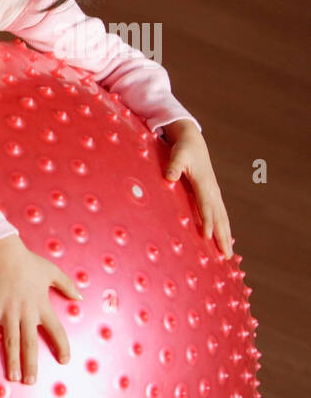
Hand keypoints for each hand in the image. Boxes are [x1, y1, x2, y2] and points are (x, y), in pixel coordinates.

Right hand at [0, 235, 82, 383]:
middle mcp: (26, 312)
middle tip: (31, 382)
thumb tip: (80, 298)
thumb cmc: (28, 262)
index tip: (64, 361)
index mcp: (42, 305)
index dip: (61, 346)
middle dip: (31, 363)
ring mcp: (7, 311)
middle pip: (30, 343)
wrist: (4, 252)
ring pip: (10, 341)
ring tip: (13, 377)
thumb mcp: (53, 272)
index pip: (56, 330)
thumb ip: (68, 285)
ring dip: (11, 360)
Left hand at [162, 122, 233, 258]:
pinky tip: (222, 240)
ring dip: (225, 236)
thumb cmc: (183, 148)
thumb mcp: (178, 154)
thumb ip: (174, 166)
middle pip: (220, 218)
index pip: (206, 207)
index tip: (207, 238)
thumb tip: (169, 177)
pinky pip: (219, 214)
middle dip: (223, 237)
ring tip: (228, 255)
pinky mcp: (212, 194)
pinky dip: (222, 228)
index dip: (206, 222)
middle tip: (226, 257)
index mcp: (205, 184)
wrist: (193, 141)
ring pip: (222, 218)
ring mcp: (214, 193)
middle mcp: (213, 191)